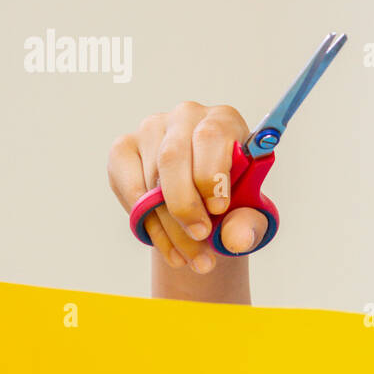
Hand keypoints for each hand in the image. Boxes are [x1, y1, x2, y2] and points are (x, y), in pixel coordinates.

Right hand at [107, 101, 268, 271]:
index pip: (211, 136)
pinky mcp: (124, 149)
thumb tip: (237, 240)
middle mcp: (186, 116)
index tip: (218, 209)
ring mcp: (151, 129)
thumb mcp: (249, 215)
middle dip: (185, 204)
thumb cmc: (233, 200)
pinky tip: (168, 248)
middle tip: (200, 237)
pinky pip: (129, 187)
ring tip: (191, 257)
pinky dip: (147, 222)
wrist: (206, 206)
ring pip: (152, 179)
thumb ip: (248, 225)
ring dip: (169, 226)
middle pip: (174, 156)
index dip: (212, 174)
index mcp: (224, 120)